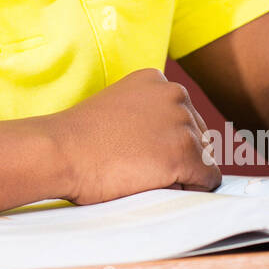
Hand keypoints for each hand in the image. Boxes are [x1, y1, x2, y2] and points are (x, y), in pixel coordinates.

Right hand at [58, 68, 220, 204]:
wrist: (60, 151)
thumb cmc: (79, 139)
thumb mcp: (119, 110)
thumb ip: (147, 115)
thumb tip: (170, 140)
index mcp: (157, 80)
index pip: (184, 117)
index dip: (164, 142)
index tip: (135, 149)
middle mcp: (175, 93)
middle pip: (199, 137)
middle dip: (176, 156)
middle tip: (136, 163)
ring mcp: (181, 122)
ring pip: (203, 159)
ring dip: (180, 173)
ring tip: (141, 172)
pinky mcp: (184, 153)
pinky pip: (208, 179)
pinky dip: (190, 189)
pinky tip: (155, 183)